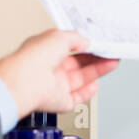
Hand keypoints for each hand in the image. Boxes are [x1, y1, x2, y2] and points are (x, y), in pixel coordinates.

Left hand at [0, 29, 118, 115]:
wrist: (27, 82)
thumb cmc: (34, 58)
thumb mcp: (59, 36)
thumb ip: (75, 38)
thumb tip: (85, 41)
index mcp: (45, 52)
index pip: (69, 48)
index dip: (85, 45)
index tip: (99, 43)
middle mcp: (50, 69)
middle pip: (78, 64)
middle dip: (96, 58)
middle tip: (111, 53)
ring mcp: (55, 86)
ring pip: (80, 79)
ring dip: (97, 71)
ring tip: (112, 63)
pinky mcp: (60, 102)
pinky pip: (77, 98)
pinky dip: (88, 92)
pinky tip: (96, 85)